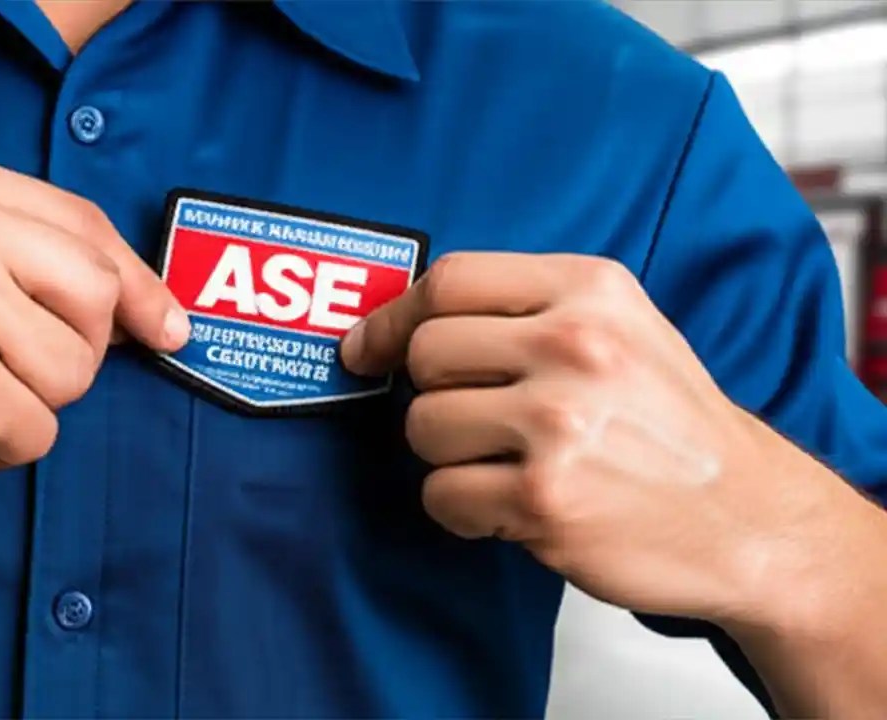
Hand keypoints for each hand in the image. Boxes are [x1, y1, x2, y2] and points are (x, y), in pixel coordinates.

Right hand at [0, 148, 187, 495]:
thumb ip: (31, 259)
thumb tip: (158, 311)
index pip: (88, 226)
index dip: (139, 284)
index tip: (166, 324)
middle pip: (98, 297)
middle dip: (76, 353)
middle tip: (14, 369)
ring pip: (76, 370)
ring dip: (34, 403)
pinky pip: (38, 428)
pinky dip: (5, 446)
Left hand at [341, 252, 862, 628]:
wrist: (749, 518)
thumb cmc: (671, 423)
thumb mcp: (622, 328)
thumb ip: (524, 311)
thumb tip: (396, 324)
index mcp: (590, 291)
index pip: (450, 280)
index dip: (393, 318)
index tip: (368, 347)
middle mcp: (575, 347)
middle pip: (425, 354)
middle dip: (435, 394)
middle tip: (480, 419)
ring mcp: (559, 423)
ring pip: (423, 427)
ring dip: (450, 456)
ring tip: (510, 464)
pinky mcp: (544, 498)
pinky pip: (441, 495)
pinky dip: (463, 510)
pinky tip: (513, 506)